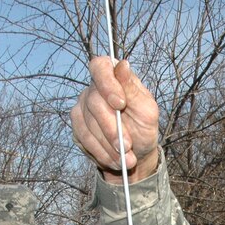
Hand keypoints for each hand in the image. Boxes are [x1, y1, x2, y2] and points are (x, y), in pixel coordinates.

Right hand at [70, 56, 159, 181]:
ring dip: (108, 145)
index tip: (120, 104)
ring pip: (88, 124)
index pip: (100, 67)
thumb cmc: (143, 129)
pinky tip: (114, 159)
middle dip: (112, 128)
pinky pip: (84, 139)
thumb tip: (123, 64)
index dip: (107, 83)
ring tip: (126, 158)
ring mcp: (82, 108)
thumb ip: (133, 90)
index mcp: (113, 78)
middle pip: (94, 102)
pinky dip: (101, 152)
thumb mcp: (146, 110)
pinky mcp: (77, 127)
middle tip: (127, 146)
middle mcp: (94, 90)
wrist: (135, 155)